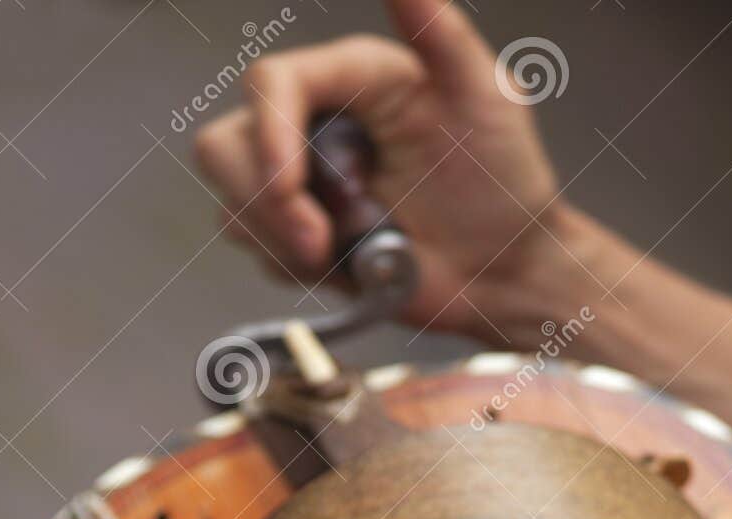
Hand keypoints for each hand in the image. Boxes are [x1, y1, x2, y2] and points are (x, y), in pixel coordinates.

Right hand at [193, 0, 570, 343]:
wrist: (504, 272)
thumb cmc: (505, 186)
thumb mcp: (488, 99)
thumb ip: (443, 34)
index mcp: (353, 78)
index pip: (271, 84)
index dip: (268, 136)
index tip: (291, 191)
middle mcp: (316, 124)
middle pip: (226, 144)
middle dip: (262, 201)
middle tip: (319, 243)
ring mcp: (304, 185)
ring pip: (234, 204)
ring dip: (278, 240)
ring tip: (343, 254)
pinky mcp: (300, 237)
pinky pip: (258, 252)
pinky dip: (292, 269)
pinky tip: (344, 267)